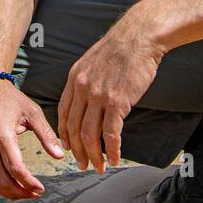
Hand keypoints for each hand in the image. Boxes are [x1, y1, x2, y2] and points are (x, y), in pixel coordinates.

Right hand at [0, 79, 65, 199]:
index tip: (41, 189)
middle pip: (2, 181)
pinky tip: (14, 184)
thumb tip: (60, 155)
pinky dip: (0, 185)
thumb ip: (46, 134)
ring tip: (27, 192)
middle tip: (36, 193)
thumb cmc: (11, 99)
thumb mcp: (33, 112)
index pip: (15, 168)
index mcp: (3, 135)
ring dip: (10, 192)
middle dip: (20, 192)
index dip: (29, 183)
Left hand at [57, 24, 163, 172]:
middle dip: (77, 151)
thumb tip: (86, 100)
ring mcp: (99, 96)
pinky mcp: (118, 102)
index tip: (69, 146)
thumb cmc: (120, 48)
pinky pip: (111, 133)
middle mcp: (83, 88)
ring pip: (90, 134)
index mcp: (74, 78)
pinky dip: (112, 150)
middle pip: (74, 128)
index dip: (64, 133)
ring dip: (94, 155)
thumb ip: (85, 80)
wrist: (139, 36)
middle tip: (82, 164)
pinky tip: (115, 158)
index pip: (63, 112)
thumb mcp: (92, 61)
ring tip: (99, 167)